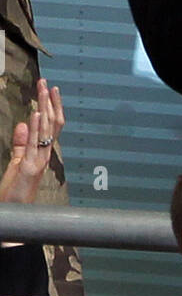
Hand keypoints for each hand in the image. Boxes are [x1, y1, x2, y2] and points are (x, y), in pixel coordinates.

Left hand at [0, 79, 63, 205]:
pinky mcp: (29, 168)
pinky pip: (35, 144)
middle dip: (50, 102)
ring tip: (43, 91)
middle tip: (46, 83)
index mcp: (42, 152)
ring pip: (46, 130)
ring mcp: (39, 160)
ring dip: (45, 108)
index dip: (53, 106)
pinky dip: (36, 128)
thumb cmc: (15, 191)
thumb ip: (20, 144)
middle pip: (52, 123)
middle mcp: (45, 154)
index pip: (52, 125)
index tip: (51, 89)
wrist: (15, 213)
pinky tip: (36, 114)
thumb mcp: (17, 163)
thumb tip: (22, 123)